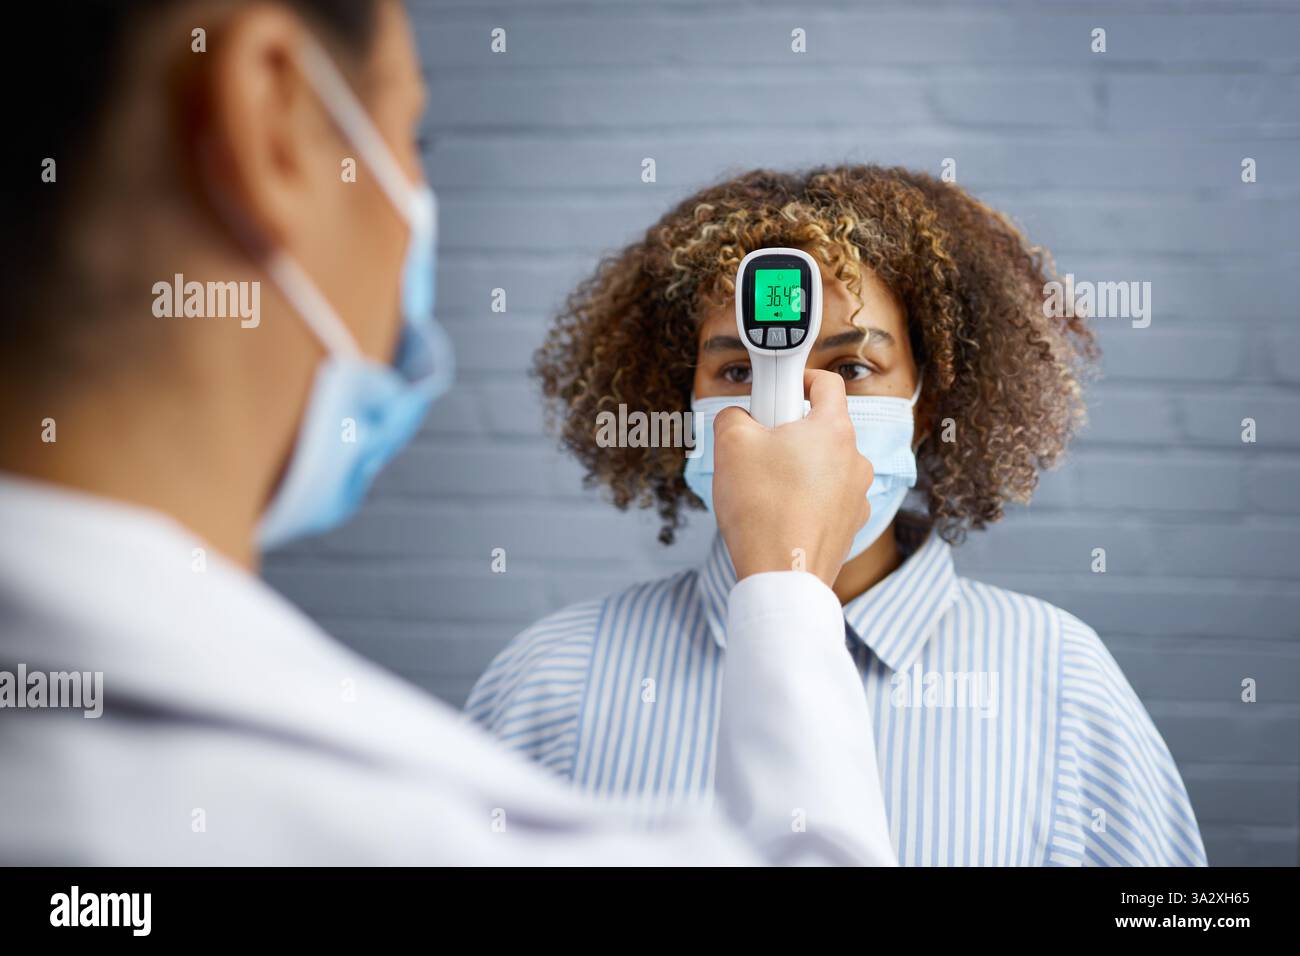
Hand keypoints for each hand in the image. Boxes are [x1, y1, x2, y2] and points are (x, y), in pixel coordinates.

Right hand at [711, 369, 872, 587]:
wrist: (782, 576)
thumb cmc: (763, 510)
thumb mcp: (731, 444)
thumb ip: (733, 416)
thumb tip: (738, 418)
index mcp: (834, 430)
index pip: (827, 383)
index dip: (799, 377)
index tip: (779, 387)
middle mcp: (854, 460)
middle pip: (821, 427)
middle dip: (788, 431)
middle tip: (757, 446)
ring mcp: (856, 495)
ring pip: (822, 465)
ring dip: (795, 467)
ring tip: (763, 488)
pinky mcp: (849, 524)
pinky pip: (824, 497)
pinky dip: (803, 498)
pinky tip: (777, 514)